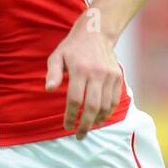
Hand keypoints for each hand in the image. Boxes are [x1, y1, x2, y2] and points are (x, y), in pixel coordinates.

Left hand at [45, 14, 122, 138]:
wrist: (96, 32)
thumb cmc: (72, 48)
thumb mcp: (57, 56)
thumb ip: (52, 73)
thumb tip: (49, 89)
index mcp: (80, 69)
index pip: (75, 99)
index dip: (70, 116)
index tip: (67, 126)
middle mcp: (97, 73)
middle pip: (92, 106)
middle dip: (85, 124)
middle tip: (79, 135)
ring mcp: (110, 75)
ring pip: (105, 106)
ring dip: (97, 120)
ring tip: (88, 128)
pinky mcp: (118, 77)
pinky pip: (114, 100)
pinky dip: (108, 112)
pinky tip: (99, 119)